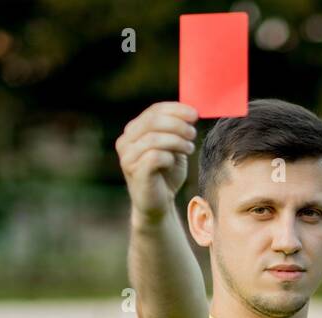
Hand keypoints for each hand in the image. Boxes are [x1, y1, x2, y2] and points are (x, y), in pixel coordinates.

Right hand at [115, 101, 198, 218]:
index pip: (154, 111)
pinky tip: (174, 162)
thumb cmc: (166, 174)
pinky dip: (169, 157)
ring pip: (154, 138)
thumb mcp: (173, 147)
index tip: (195, 114)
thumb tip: (191, 111)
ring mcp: (127, 157)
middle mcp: (126, 141)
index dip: (176, 109)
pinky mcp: (134, 172)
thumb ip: (177, 130)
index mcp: (134, 130)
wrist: (158, 204)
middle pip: (153, 121)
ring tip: (189, 148)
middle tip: (193, 133)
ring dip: (177, 141)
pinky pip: (155, 156)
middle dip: (178, 124)